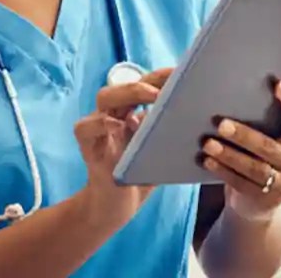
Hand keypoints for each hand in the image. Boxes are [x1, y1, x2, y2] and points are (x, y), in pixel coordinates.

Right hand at [74, 67, 171, 223]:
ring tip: (151, 96)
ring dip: (128, 93)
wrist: (117, 208)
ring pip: (105, 98)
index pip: (143, 86)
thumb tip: (194, 114)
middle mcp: (114, 115)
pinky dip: (99, 124)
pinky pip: (85, 128)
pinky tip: (116, 125)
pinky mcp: (88, 148)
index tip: (183, 72)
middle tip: (171, 82)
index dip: (160, 77)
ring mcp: (99, 130)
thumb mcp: (160, 151)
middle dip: (147, 80)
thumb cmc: (140, 176)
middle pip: (125, 85)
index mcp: (131, 113)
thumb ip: (170, 132)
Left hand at [200, 80, 280, 222]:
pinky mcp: (266, 200)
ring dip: (229, 155)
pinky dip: (222, 171)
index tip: (276, 84)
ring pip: (255, 168)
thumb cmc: (265, 154)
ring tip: (207, 143)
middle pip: (271, 147)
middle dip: (244, 135)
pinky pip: (242, 184)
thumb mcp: (277, 132)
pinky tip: (206, 161)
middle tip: (220, 123)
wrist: (257, 200)